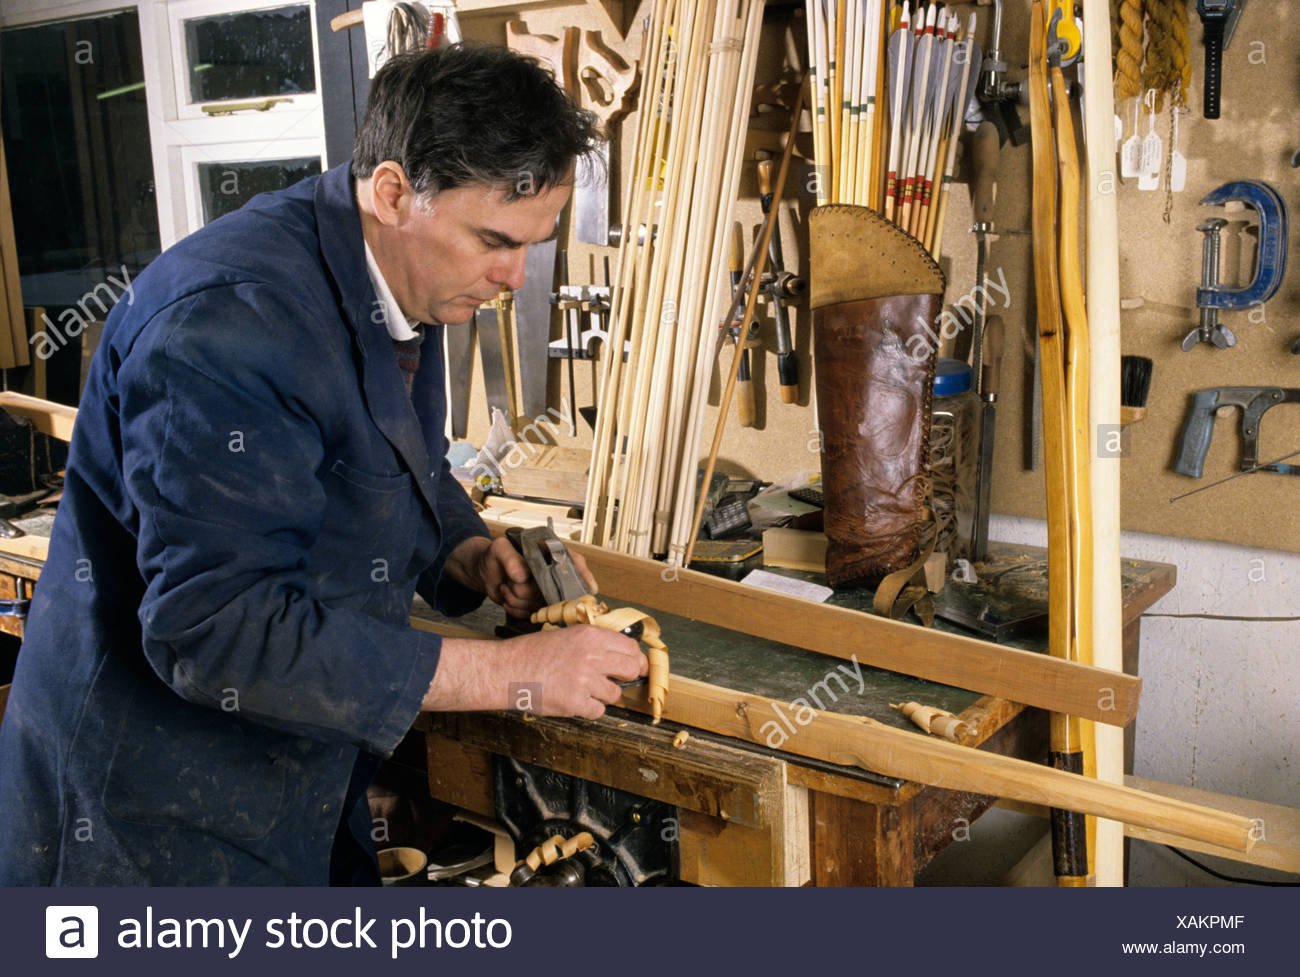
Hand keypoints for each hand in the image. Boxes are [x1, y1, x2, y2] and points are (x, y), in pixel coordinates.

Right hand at [424, 626, 647, 718]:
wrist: (507, 670)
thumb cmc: (532, 653)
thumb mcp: (566, 635)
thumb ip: (593, 642)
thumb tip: (621, 654)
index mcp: (590, 636)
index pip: (630, 646)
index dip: (635, 658)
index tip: (636, 666)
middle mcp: (591, 656)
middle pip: (630, 669)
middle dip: (626, 677)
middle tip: (616, 680)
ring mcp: (584, 680)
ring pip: (614, 694)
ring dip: (603, 695)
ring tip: (582, 690)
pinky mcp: (575, 702)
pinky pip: (597, 711)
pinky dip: (589, 709)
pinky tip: (574, 701)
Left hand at [448, 535, 598, 616]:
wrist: (484, 571)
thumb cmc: (495, 555)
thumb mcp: (499, 549)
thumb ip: (509, 558)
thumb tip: (522, 574)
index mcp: (552, 555)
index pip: (576, 566)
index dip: (585, 577)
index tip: (589, 588)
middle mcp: (553, 575)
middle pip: (552, 593)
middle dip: (527, 591)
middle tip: (510, 580)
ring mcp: (545, 593)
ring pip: (538, 606)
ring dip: (516, 597)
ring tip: (507, 584)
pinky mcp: (536, 607)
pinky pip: (528, 614)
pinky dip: (513, 607)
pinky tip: (507, 595)